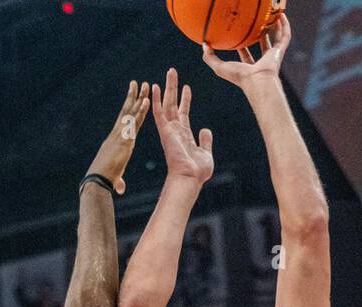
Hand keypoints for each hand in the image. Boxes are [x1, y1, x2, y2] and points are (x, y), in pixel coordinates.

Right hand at [87, 80, 149, 194]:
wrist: (97, 181)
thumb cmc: (103, 181)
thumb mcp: (115, 179)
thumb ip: (119, 181)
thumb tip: (121, 188)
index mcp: (115, 141)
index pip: (124, 122)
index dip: (129, 111)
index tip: (134, 99)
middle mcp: (116, 135)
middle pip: (126, 112)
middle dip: (132, 97)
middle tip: (138, 83)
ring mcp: (120, 135)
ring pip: (130, 113)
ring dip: (138, 98)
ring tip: (144, 84)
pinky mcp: (124, 139)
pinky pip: (134, 122)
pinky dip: (140, 111)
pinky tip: (146, 101)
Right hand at [151, 68, 212, 184]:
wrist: (190, 178)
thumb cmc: (197, 172)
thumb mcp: (206, 152)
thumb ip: (205, 140)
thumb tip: (205, 129)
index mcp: (184, 135)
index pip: (183, 112)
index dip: (185, 99)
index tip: (187, 87)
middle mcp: (175, 131)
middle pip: (173, 104)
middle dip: (173, 87)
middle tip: (173, 72)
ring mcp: (169, 130)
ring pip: (166, 104)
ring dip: (167, 87)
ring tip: (170, 72)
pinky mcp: (165, 132)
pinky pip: (158, 113)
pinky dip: (156, 100)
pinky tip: (155, 86)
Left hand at [203, 12, 290, 87]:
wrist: (257, 81)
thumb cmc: (240, 78)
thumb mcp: (220, 68)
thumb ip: (210, 58)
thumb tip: (204, 45)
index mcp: (249, 68)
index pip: (246, 55)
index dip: (243, 45)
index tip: (240, 34)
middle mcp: (262, 62)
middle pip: (263, 46)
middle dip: (261, 35)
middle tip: (259, 22)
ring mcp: (272, 57)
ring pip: (276, 39)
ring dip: (275, 28)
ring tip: (273, 15)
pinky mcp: (279, 52)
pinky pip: (285, 36)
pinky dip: (284, 26)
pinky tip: (281, 15)